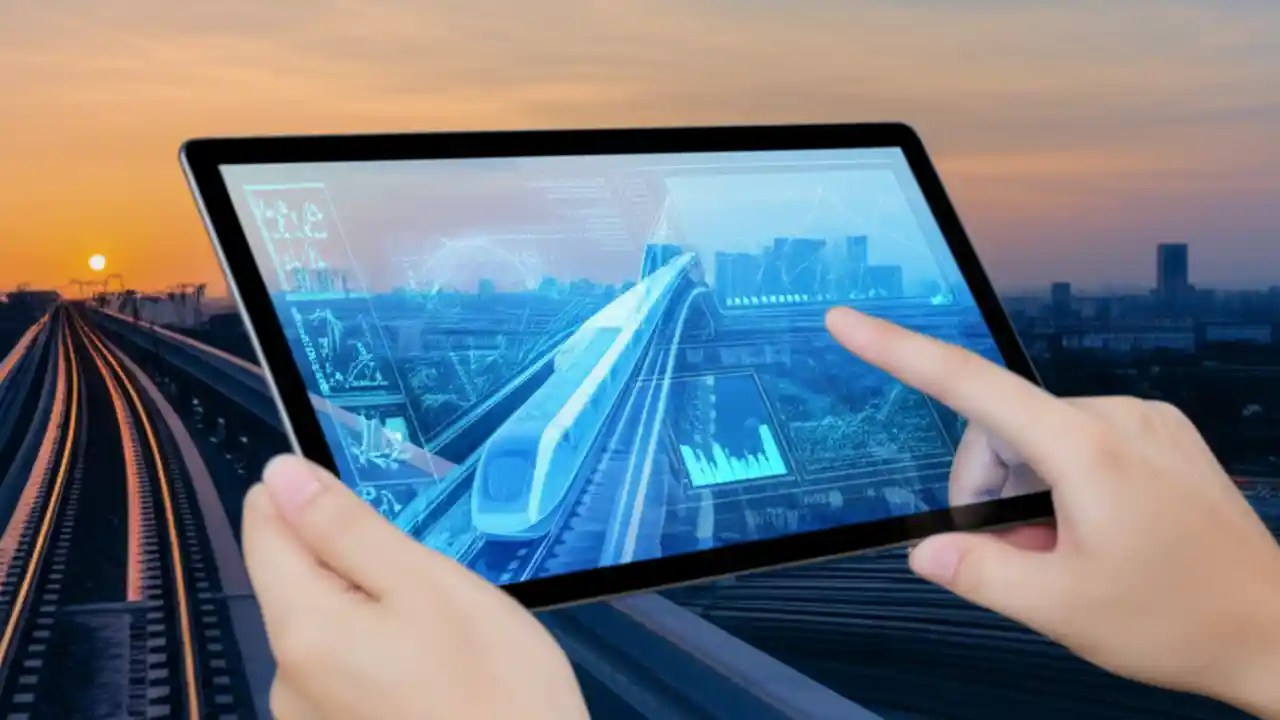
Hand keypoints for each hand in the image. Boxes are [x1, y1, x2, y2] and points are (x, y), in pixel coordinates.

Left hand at [241, 455, 589, 719]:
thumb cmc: (495, 687)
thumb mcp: (427, 583)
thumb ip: (346, 528)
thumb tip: (282, 476)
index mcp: (302, 629)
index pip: (264, 528)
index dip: (307, 492)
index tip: (366, 491)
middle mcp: (288, 678)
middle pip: (296, 578)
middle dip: (353, 557)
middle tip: (430, 566)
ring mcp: (312, 716)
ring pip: (328, 623)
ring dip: (373, 605)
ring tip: (441, 621)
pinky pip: (348, 666)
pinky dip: (384, 648)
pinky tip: (434, 662)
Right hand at [826, 307, 1279, 718]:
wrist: (1277, 631)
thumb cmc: (1183, 619)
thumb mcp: (1060, 609)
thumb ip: (978, 573)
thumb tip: (923, 551)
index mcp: (1087, 449)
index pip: (968, 385)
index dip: (897, 351)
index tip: (849, 324)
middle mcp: (1120, 418)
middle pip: (1002, 428)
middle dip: (988, 490)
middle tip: (1014, 557)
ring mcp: (1147, 424)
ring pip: (1040, 438)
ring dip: (1028, 492)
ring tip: (1062, 554)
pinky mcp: (1163, 438)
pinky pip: (1083, 442)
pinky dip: (1063, 483)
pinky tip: (1089, 534)